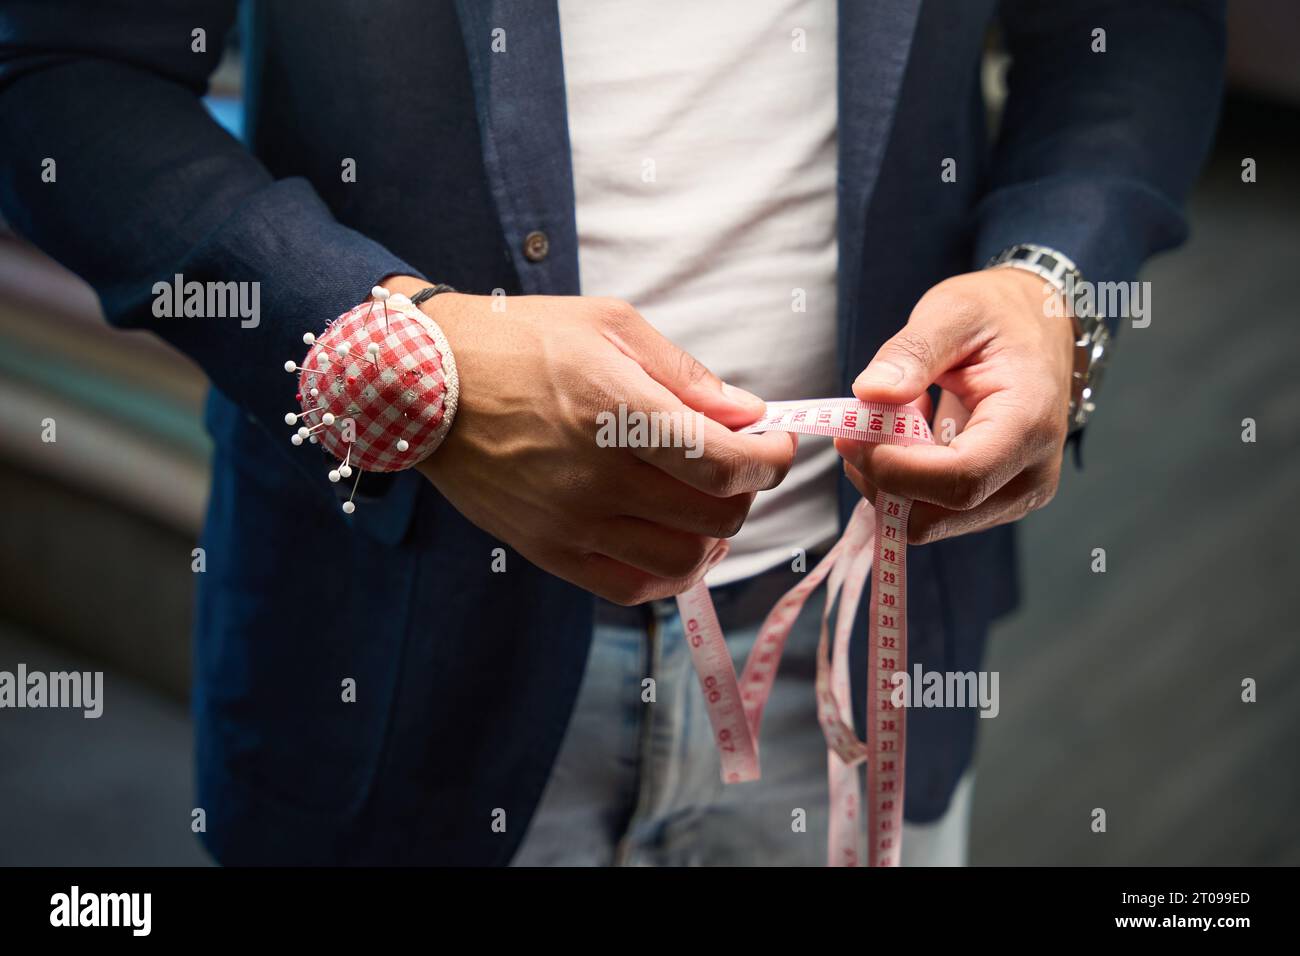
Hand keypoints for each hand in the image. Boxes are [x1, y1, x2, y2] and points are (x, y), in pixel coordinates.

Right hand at [383, 278, 797, 603]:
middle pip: (716, 517)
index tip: (776, 445)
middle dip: (748, 491)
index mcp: (617, 412)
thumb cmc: (519, 340)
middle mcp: (597, 477)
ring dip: (713, 536)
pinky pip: (631, 587)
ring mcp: (571, 522)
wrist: (422, 383)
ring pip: (682, 562)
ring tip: (706, 504)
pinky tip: (670, 538)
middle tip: (739, 464)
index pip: (725, 464)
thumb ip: (687, 376)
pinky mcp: (548, 550)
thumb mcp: (610, 326)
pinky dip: (668, 572)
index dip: (772, 460)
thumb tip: (748, 415)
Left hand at [835, 268, 1074, 544]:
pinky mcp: (995, 501)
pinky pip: (933, 513)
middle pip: (937, 515)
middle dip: (882, 479)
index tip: (849, 436)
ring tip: (892, 424)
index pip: (959, 480)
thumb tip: (870, 392)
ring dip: (890, 482)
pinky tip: (907, 439)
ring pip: (928, 522)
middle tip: (858, 429)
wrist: (1038, 325)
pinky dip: (903, 484)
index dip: (894, 469)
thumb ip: (911, 352)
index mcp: (1029, 425)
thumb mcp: (952, 312)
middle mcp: (1031, 475)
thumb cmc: (999, 315)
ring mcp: (1015, 496)